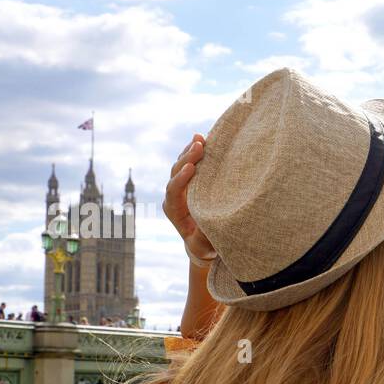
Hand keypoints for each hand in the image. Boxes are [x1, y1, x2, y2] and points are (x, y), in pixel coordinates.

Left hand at [163, 134, 215, 266]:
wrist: (201, 241)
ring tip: (200, 138)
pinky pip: (189, 163)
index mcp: (174, 210)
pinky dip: (195, 152)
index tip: (191, 168)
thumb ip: (204, 238)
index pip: (173, 191)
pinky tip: (203, 140)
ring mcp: (180, 186)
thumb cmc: (204, 245)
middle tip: (199, 145)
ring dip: (189, 151)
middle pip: (175, 173)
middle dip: (186, 158)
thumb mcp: (204, 245)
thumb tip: (210, 229)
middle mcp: (173, 196)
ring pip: (181, 165)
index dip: (181, 179)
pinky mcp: (189, 182)